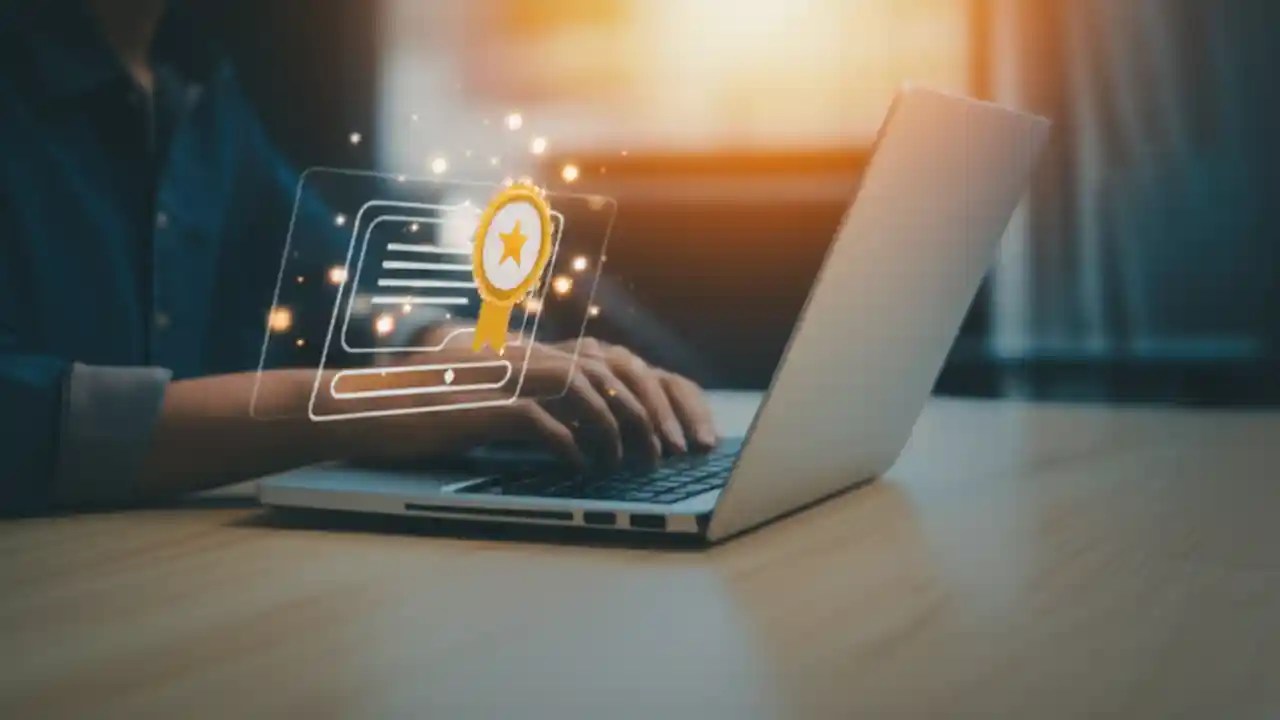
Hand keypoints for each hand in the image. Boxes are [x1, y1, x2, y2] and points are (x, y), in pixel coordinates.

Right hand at [381, 326, 718, 467]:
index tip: (659, 427)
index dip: (637, 391)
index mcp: (523, 352)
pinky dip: (566, 443)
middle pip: (604, 369)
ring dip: (614, 426)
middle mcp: (518, 356)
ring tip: (628, 460)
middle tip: (661, 449)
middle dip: (642, 410)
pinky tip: (579, 466)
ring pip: (581, 388)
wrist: (361, 408)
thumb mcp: (478, 394)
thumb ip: (519, 396)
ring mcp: (499, 378)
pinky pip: (539, 419)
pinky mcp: (477, 407)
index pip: (600, 360)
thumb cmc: (418, 408)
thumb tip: (564, 423)